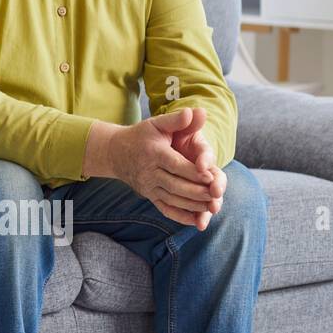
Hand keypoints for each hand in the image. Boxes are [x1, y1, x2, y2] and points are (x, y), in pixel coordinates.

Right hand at [98, 108, 222, 229]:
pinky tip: (197, 220)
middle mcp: (150, 172)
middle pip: (176, 185)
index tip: (211, 176)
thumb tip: (195, 112)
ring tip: (212, 206)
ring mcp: (149, 186)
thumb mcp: (156, 123)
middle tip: (217, 194)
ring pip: (173, 199)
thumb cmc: (141, 136)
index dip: (194, 172)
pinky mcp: (149, 196)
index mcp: (154, 153)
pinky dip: (181, 216)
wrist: (115, 152)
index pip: (177, 165)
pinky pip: (165, 209)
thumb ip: (176, 120)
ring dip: (193, 205)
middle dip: (198, 192)